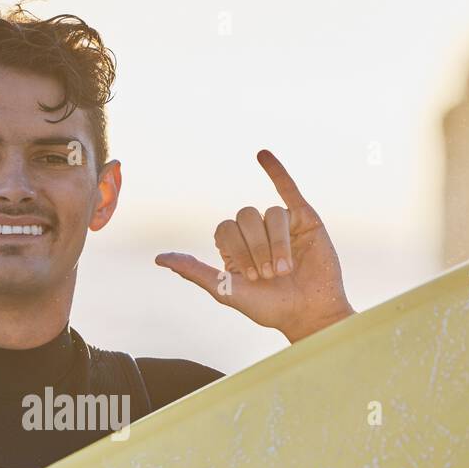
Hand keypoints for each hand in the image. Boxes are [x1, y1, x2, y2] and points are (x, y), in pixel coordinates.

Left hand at [156, 150, 353, 343]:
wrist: (309, 313)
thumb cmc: (269, 307)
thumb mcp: (226, 291)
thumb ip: (195, 271)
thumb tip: (159, 259)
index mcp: (236, 248)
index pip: (225, 228)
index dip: (236, 249)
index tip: (249, 277)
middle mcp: (256, 233)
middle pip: (246, 216)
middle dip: (256, 248)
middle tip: (268, 275)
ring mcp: (281, 225)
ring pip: (271, 214)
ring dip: (276, 243)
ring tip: (284, 270)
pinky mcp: (305, 219)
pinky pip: (288, 189)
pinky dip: (276, 171)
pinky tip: (261, 154)